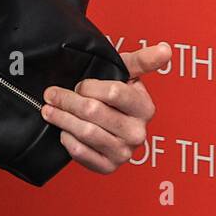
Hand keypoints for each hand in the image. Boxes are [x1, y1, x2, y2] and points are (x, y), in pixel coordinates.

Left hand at [39, 43, 171, 174]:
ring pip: (86, 132)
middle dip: (67, 100)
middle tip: (51, 93)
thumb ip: (143, 60)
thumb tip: (165, 49)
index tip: (79, 84)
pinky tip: (64, 131)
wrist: (106, 121)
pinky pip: (82, 153)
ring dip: (62, 119)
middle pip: (94, 112)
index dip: (90, 86)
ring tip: (49, 110)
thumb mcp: (126, 73)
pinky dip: (68, 140)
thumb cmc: (115, 93)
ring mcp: (124, 153)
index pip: (113, 92)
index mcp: (145, 108)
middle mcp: (138, 133)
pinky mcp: (108, 167)